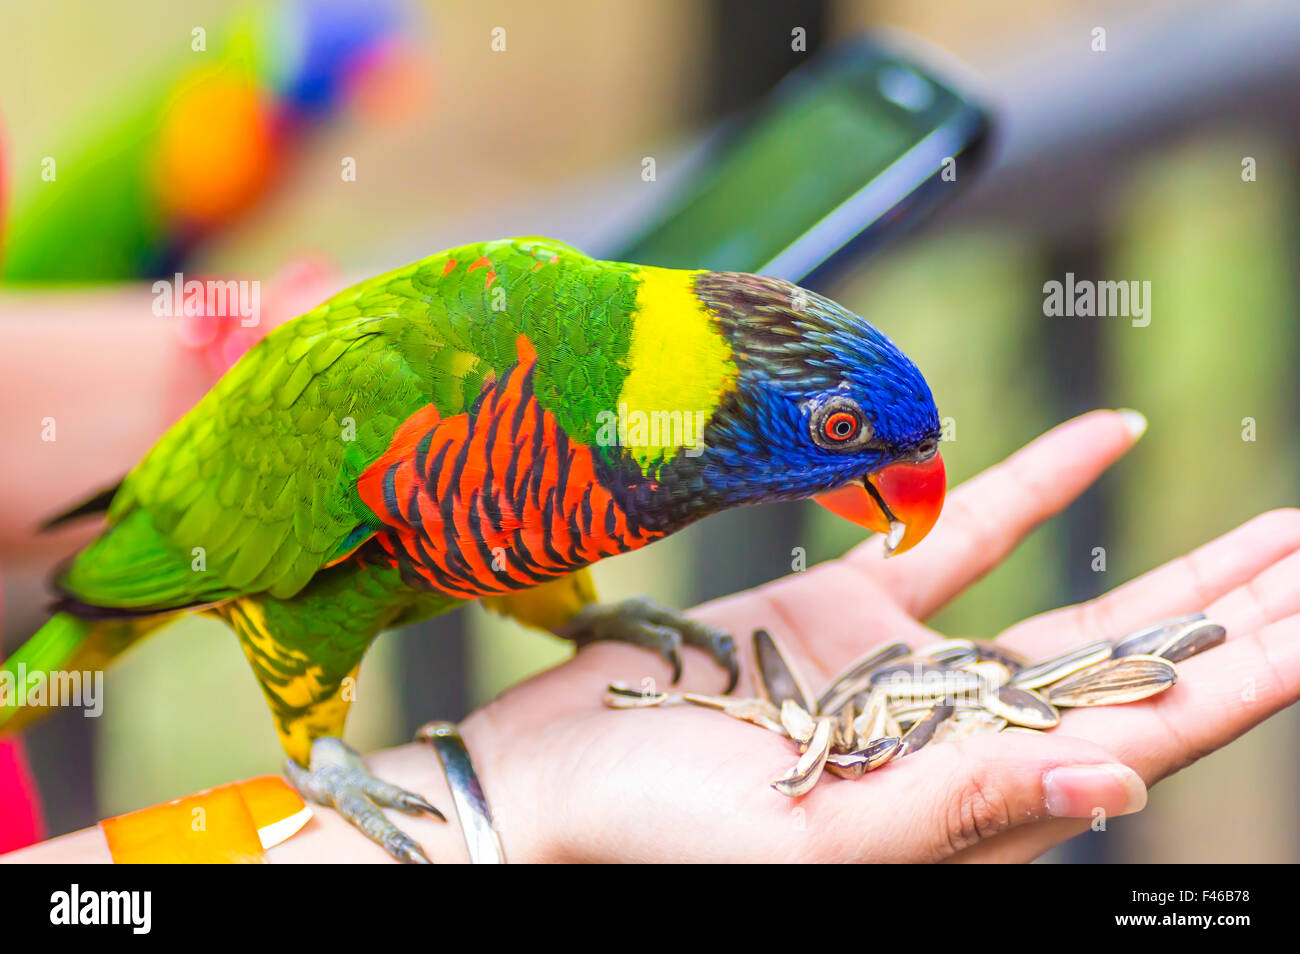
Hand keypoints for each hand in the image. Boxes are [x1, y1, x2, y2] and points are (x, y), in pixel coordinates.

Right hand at [453, 410, 1299, 861]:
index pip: (1150, 726)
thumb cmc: (661, 833)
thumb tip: (1128, 775)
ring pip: (1079, 607)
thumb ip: (965, 808)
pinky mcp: (847, 613)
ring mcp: (910, 667)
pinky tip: (1110, 435)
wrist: (554, 782)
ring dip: (1181, 562)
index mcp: (972, 793)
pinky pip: (962, 536)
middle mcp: (962, 730)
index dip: (1251, 672)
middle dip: (1246, 612)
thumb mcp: (819, 839)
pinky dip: (1036, 487)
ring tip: (1282, 524)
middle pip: (1143, 665)